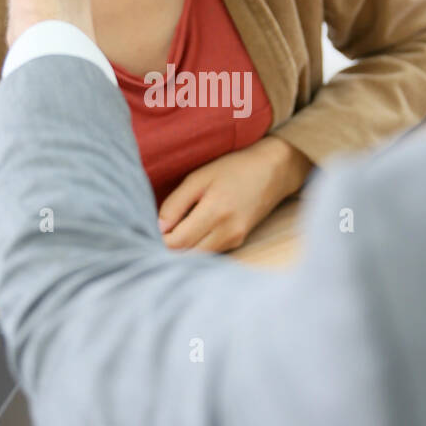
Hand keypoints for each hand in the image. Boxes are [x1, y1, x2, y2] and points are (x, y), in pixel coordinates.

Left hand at [157, 136, 312, 252]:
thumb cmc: (234, 168)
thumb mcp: (200, 177)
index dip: (160, 239)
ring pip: (198, 257)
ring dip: (182, 248)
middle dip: (169, 247)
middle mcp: (227, 232)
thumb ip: (176, 203)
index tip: (151, 227)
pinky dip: (196, 246)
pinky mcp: (238, 243)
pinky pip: (209, 252)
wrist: (273, 170)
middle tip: (159, 231)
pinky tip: (191, 231)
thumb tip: (158, 228)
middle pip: (186, 255)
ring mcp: (235, 240)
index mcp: (216, 213)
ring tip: (174, 229)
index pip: (178, 242)